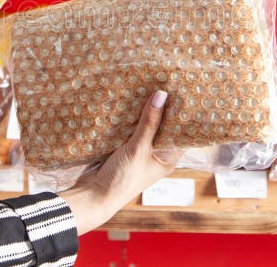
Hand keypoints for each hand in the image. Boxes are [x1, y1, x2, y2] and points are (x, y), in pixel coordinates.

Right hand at [60, 90, 180, 233]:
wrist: (93, 195)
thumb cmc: (122, 179)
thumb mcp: (138, 149)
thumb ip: (150, 123)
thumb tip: (162, 95)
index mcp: (167, 158)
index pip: (181, 132)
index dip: (182, 114)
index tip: (183, 92)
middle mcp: (155, 154)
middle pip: (162, 126)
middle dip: (161, 108)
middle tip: (164, 81)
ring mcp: (138, 150)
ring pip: (144, 126)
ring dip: (143, 110)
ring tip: (147, 84)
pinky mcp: (122, 147)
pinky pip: (128, 128)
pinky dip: (128, 117)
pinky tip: (127, 99)